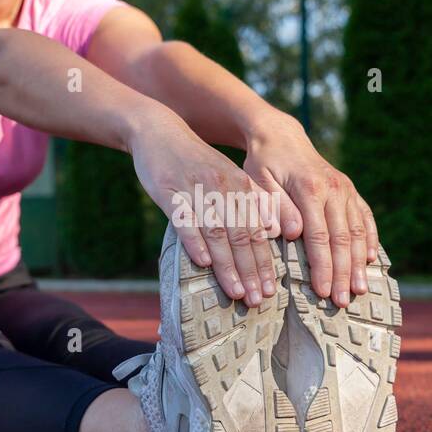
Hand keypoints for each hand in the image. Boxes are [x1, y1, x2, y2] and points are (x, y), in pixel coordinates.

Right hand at [129, 112, 280, 306]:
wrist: (159, 132)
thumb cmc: (197, 162)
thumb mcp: (228, 177)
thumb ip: (250, 202)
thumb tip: (272, 233)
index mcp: (241, 187)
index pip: (258, 231)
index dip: (265, 262)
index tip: (272, 289)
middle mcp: (223, 189)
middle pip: (241, 236)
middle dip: (251, 271)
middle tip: (258, 300)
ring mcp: (196, 190)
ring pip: (217, 233)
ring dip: (228, 266)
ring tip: (236, 291)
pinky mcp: (170, 191)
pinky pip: (185, 220)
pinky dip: (195, 242)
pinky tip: (203, 262)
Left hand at [241, 115, 379, 307]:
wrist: (281, 136)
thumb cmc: (263, 163)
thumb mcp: (257, 181)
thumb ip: (274, 207)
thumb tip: (293, 234)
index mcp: (310, 189)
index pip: (319, 237)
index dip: (323, 267)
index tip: (322, 292)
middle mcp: (334, 188)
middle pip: (342, 239)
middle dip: (343, 273)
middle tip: (342, 302)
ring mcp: (346, 189)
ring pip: (357, 231)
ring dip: (359, 263)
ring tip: (359, 290)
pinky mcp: (351, 190)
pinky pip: (365, 217)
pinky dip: (369, 239)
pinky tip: (370, 260)